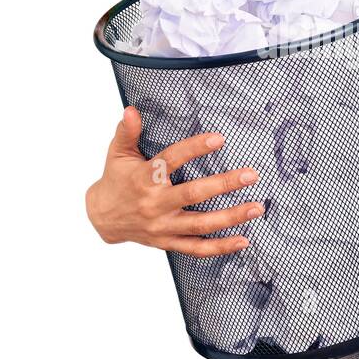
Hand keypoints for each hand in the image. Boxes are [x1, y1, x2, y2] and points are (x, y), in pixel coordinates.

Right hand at [85, 106, 264, 256]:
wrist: (101, 218)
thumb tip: (131, 110)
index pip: (171, 160)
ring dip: (231, 217)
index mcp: (143, 178)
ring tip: (257, 207)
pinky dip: (221, 247)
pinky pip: (197, 248)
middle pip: (192, 195)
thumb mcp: (117, 154)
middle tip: (250, 175)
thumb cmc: (116, 180)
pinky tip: (243, 239)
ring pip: (200, 224)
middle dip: (224, 184)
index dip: (195, 148)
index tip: (219, 138)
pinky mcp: (167, 242)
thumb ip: (127, 132)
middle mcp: (154, 204)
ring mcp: (162, 226)